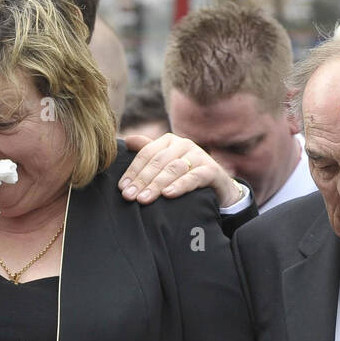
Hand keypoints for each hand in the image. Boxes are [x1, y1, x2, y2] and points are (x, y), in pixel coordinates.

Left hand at [119, 133, 243, 208]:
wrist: (217, 188)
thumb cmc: (185, 175)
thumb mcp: (166, 164)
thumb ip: (148, 153)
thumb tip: (127, 141)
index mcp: (169, 141)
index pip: (146, 154)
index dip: (133, 171)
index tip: (122, 188)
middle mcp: (184, 144)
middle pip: (158, 162)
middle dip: (142, 180)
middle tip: (129, 196)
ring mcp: (199, 155)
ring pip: (173, 169)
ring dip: (157, 184)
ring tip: (143, 199)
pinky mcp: (211, 170)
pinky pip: (193, 177)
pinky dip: (180, 185)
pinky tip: (168, 194)